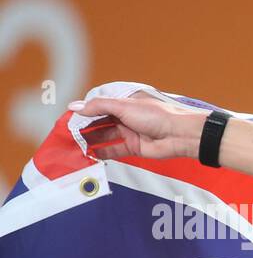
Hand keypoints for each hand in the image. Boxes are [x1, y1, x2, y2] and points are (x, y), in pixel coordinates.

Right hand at [65, 92, 206, 161]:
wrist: (180, 135)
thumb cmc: (157, 116)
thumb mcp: (124, 106)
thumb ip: (99, 107)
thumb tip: (75, 107)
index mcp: (124, 102)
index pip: (98, 106)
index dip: (84, 112)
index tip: (68, 119)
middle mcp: (126, 116)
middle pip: (100, 122)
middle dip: (85, 128)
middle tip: (68, 134)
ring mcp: (130, 132)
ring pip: (105, 136)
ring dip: (91, 140)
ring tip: (75, 146)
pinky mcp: (135, 147)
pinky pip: (115, 150)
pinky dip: (103, 152)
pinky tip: (91, 155)